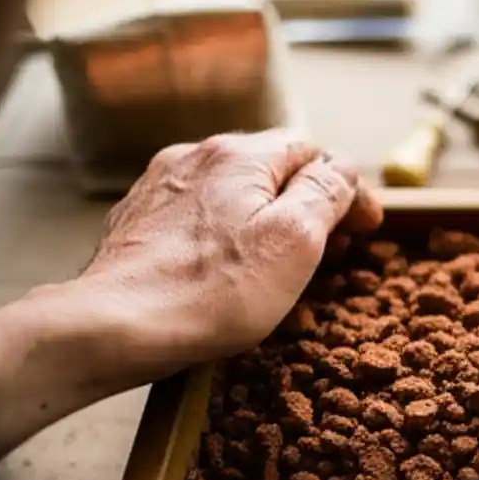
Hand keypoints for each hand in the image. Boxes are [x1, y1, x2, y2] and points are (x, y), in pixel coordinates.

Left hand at [79, 130, 382, 384]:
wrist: (111, 327)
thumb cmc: (211, 291)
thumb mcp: (294, 241)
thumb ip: (325, 193)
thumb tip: (342, 168)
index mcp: (240, 155)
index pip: (314, 151)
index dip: (349, 189)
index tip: (367, 229)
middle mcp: (197, 157)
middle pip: (274, 169)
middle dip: (310, 204)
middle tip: (335, 249)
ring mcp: (161, 188)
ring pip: (236, 192)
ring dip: (270, 219)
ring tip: (287, 264)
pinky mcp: (139, 221)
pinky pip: (201, 216)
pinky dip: (230, 235)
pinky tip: (232, 271)